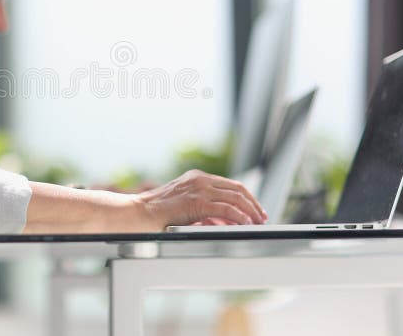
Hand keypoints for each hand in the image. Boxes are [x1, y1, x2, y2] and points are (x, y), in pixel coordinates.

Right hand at [134, 169, 266, 228]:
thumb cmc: (157, 212)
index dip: (246, 197)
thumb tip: (223, 220)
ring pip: (236, 197)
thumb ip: (204, 208)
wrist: (140, 212)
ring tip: (257, 222)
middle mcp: (200, 179)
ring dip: (250, 211)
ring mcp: (199, 189)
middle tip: (261, 216)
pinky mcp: (198, 202)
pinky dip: (240, 217)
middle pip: (237, 188)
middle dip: (253, 203)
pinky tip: (245, 224)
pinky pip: (227, 209)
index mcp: (197, 177)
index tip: (254, 208)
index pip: (230, 184)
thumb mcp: (185, 205)